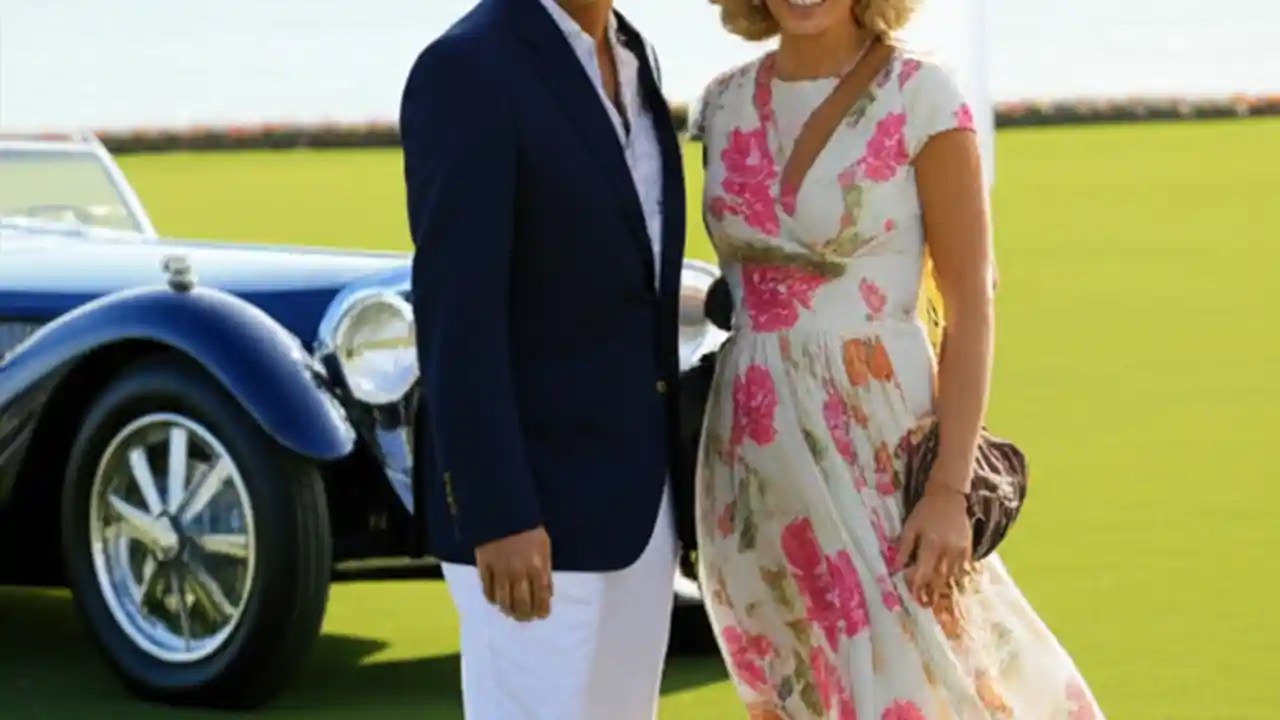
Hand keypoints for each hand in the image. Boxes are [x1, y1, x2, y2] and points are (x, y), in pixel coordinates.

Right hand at [474, 527, 552, 621]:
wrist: (503, 510)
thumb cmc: (528, 528)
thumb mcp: (544, 547)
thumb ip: (545, 570)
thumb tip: (546, 593)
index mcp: (538, 567)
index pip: (541, 597)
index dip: (541, 610)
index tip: (541, 615)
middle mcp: (519, 572)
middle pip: (521, 603)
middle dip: (524, 615)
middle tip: (524, 618)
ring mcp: (500, 570)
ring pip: (503, 600)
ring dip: (508, 610)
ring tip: (510, 613)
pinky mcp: (484, 566)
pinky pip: (487, 589)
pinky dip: (491, 598)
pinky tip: (495, 601)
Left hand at [898, 485, 970, 606]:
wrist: (948, 496)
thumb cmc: (925, 511)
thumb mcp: (910, 526)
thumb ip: (904, 547)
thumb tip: (896, 568)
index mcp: (931, 543)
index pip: (924, 571)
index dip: (918, 585)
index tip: (912, 595)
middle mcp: (948, 549)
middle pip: (940, 578)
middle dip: (931, 591)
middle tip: (925, 602)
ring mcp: (961, 549)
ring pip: (953, 576)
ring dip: (944, 587)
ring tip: (936, 597)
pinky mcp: (969, 548)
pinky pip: (964, 568)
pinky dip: (957, 577)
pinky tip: (951, 584)